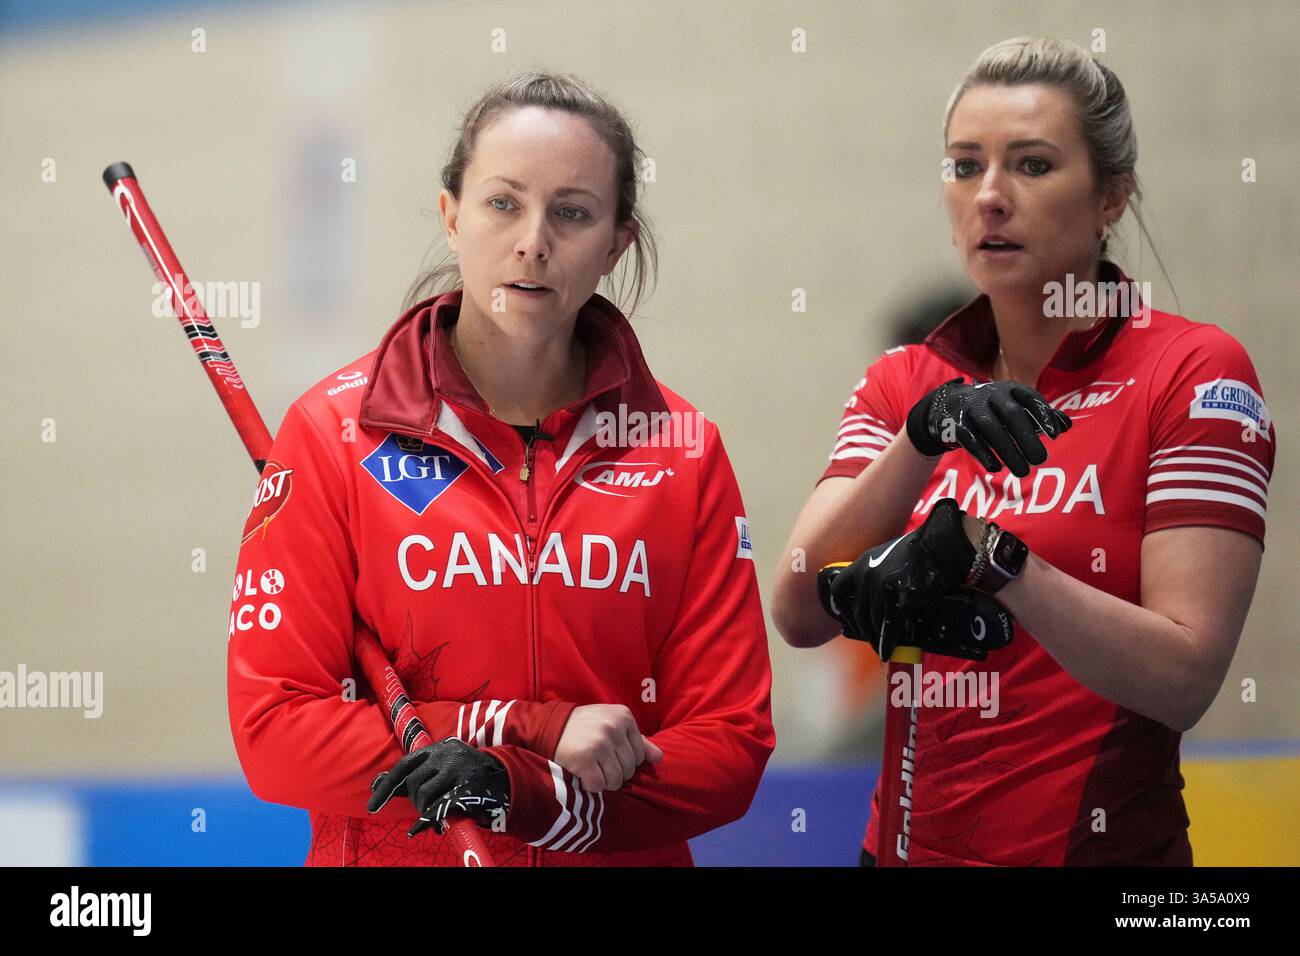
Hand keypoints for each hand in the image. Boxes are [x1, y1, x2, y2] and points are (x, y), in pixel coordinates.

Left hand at [367, 737, 509, 836]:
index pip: (405, 765)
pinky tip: (419, 829)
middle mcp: (448, 754)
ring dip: (424, 811)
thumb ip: (409, 777)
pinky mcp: (470, 786)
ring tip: (432, 818)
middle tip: (422, 811)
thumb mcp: (438, 770)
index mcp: (438, 748)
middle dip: (414, 802)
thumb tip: (375, 783)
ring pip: (426, 795)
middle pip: (414, 783)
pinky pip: (440, 808)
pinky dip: (426, 821)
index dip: (387, 786)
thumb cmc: (462, 777)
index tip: (372, 807)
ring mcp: (460, 769)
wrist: (503, 781)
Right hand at [554, 704, 663, 791]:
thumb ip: (638, 740)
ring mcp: (600, 742)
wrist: (550, 726)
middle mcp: (614, 727)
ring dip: (603, 781)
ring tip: (592, 769)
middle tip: (598, 764)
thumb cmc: (585, 727)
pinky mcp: (585, 758)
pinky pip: (599, 785)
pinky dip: (591, 786)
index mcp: (624, 716)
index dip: (624, 761)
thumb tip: (659, 758)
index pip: (639, 756)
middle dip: (614, 773)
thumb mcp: (612, 724)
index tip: (608, 755)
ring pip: (616, 780)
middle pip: (629, 770)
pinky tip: (583, 774)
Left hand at [821, 498, 976, 658]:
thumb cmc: (921, 550)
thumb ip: (877, 575)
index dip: (841, 609)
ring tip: (881, 650)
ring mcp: (879, 586)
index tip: (848, 621)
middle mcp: (866, 574)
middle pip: (857, 612)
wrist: (939, 545)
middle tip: (871, 641)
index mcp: (862, 563)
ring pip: (872, 621)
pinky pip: (888, 626)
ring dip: (876, 639)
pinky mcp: (896, 597)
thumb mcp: (888, 557)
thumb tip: (876, 600)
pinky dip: (888, 642)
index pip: (837, 590)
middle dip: (864, 631)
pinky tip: (888, 651)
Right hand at [905, 377, 1070, 476]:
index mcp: (1009, 389)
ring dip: (1008, 451)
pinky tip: (997, 468)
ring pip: (991, 428)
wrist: (950, 407)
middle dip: (1026, 437)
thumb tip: (1066, 426)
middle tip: (1040, 460)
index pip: (1030, 398)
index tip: (1055, 435)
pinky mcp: (955, 424)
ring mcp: (971, 408)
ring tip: (1023, 471)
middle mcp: (991, 395)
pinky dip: (984, 454)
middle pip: (1011, 414)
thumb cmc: (994, 411)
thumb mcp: (1015, 408)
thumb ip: (1041, 416)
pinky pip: (970, 439)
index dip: (1043, 414)